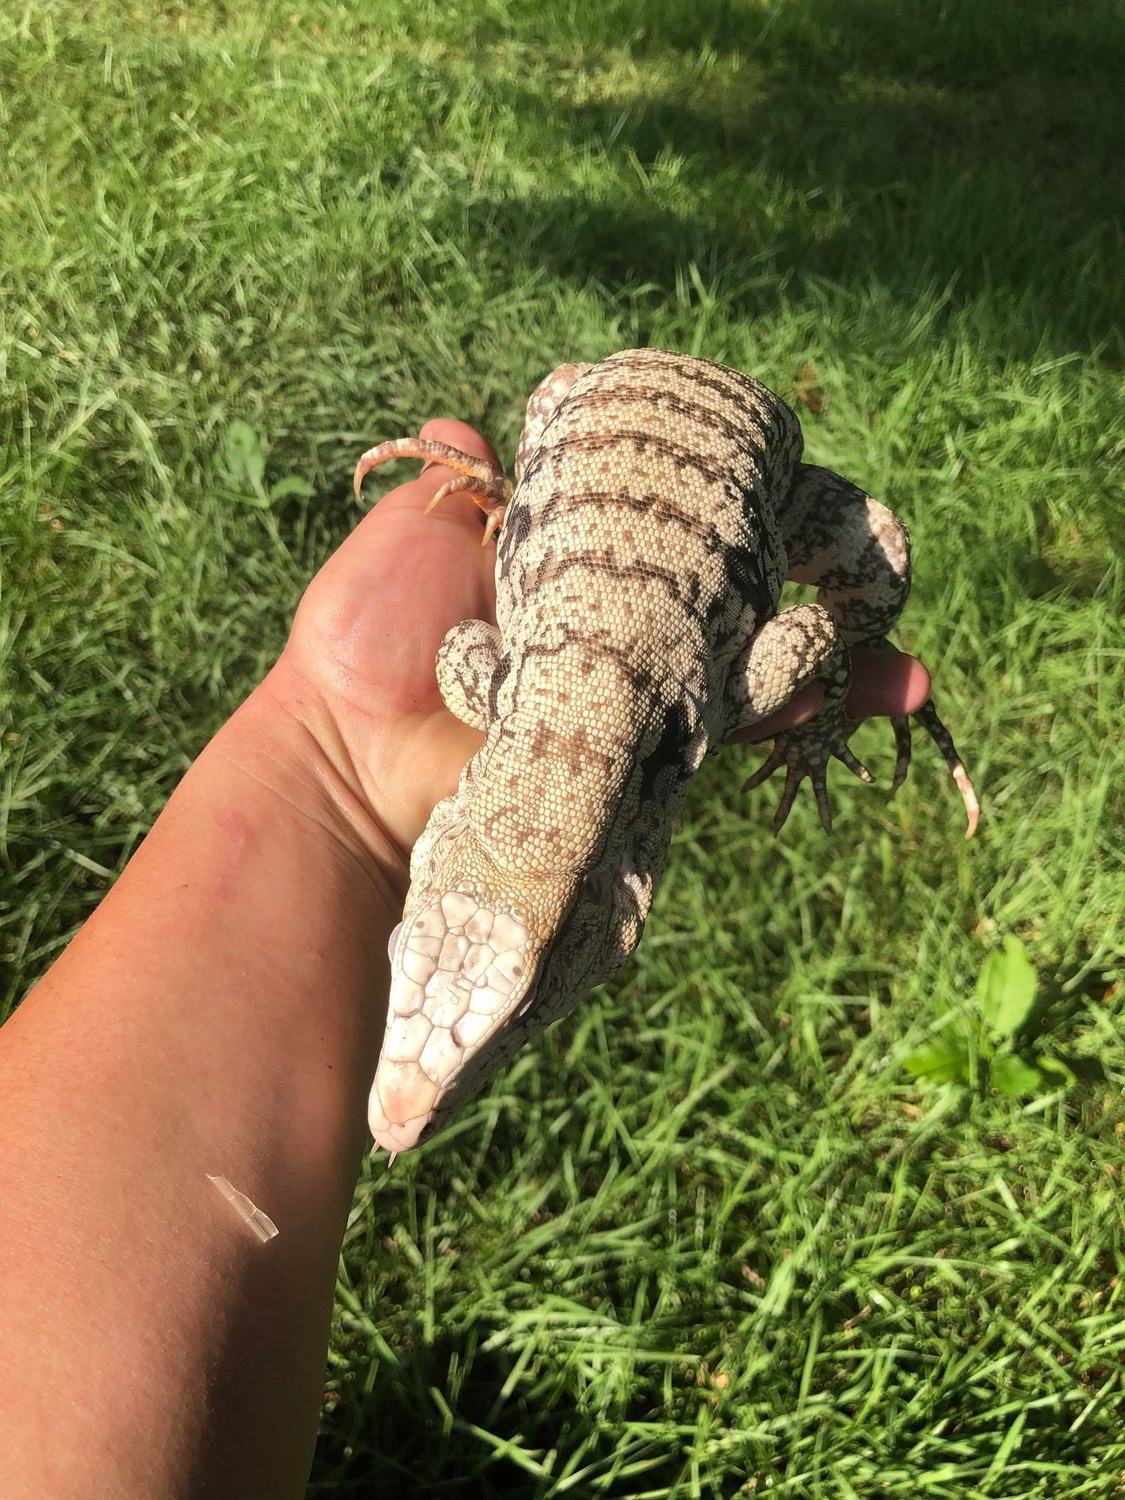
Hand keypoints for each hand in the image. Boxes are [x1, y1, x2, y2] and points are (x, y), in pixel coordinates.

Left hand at [266, 420, 931, 867]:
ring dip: (844, 660)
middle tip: (881, 573)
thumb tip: (459, 423)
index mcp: (585, 572)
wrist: (348, 753)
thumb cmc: (369, 639)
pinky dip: (806, 707)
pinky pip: (743, 729)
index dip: (739, 507)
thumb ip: (457, 488)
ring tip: (905, 666)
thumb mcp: (414, 539)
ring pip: (766, 670)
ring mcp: (646, 698)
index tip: (789, 477)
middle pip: (748, 600)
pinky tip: (871, 685)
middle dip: (823, 586)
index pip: (683, 530)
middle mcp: (628, 633)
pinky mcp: (651, 754)